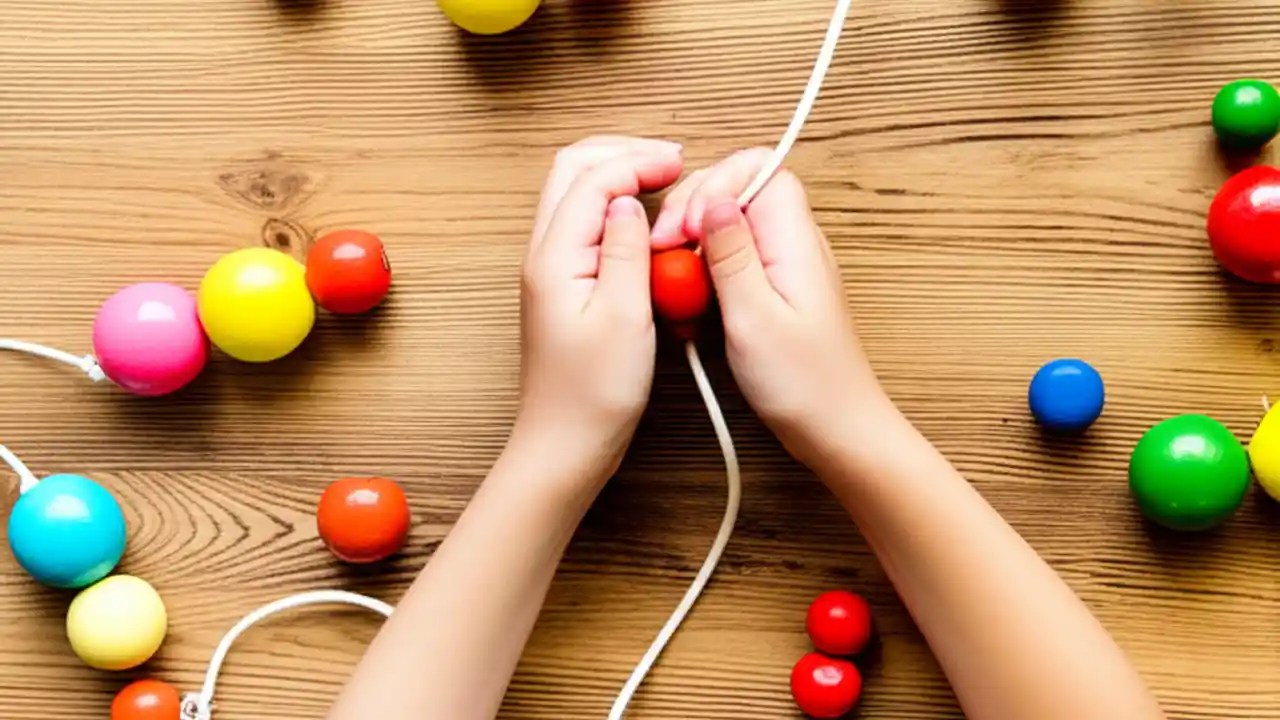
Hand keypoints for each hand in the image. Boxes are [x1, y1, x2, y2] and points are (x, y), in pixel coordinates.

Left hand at [517, 136, 684, 480]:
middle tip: (672, 162)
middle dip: (623, 154)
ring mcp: (550, 269)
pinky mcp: (564, 286)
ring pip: (576, 194)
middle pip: (572, 170)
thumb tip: (630, 199)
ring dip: (618, 177)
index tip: (682, 164)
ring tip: (664, 183)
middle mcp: (544, 254)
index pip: (593, 177)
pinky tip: (647, 224)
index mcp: (554, 256)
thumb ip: (627, 249)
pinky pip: (584, 225)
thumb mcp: (624, 315)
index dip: (640, 160)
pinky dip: (615, 208)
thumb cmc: (594, 393)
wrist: (565, 444)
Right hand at [653, 150, 893, 470]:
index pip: (758, 168)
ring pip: (730, 224)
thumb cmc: (804, 384)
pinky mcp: (772, 290)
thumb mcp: (755, 318)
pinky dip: (705, 271)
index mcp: (796, 241)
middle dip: (694, 209)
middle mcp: (793, 244)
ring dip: (695, 242)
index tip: (685, 228)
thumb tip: (713, 198)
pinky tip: (691, 300)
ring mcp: (784, 266)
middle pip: (738, 189)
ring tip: (675, 277)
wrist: (837, 430)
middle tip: (666, 250)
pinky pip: (733, 259)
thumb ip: (731, 254)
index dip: (713, 184)